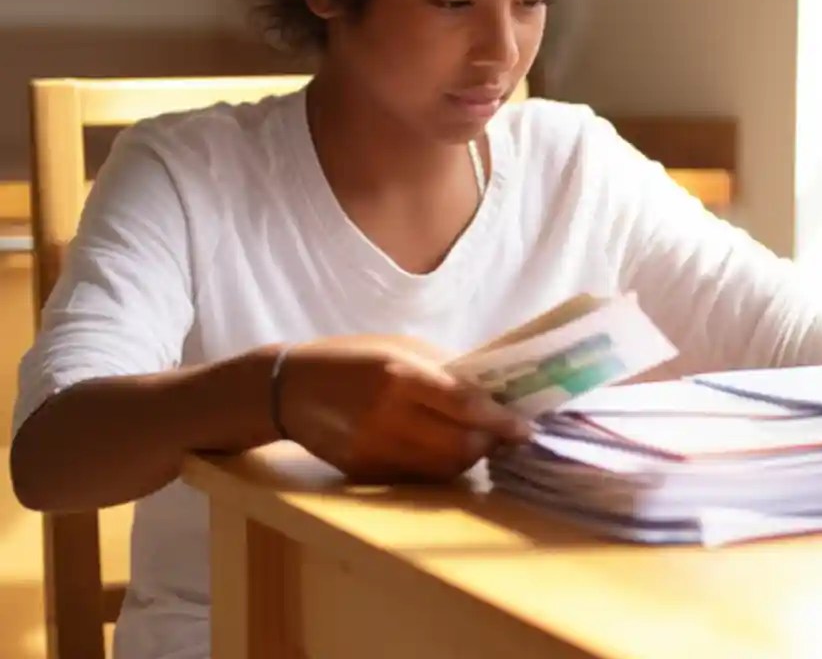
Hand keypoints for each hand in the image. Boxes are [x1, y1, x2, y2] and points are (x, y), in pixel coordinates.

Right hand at [274, 335, 528, 482]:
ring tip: (474, 442)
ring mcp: (373, 450)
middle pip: (460, 446)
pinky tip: (441, 451)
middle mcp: (387, 416)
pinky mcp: (364, 473)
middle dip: (489, 444)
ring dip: (468, 459)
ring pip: (443, 469)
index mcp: (399, 375)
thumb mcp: (401, 349)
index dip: (503, 422)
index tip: (527, 429)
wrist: (288, 389)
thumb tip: (497, 392)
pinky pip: (419, 478)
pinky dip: (439, 468)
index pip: (466, 406)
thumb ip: (446, 371)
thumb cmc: (353, 358)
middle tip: (502, 435)